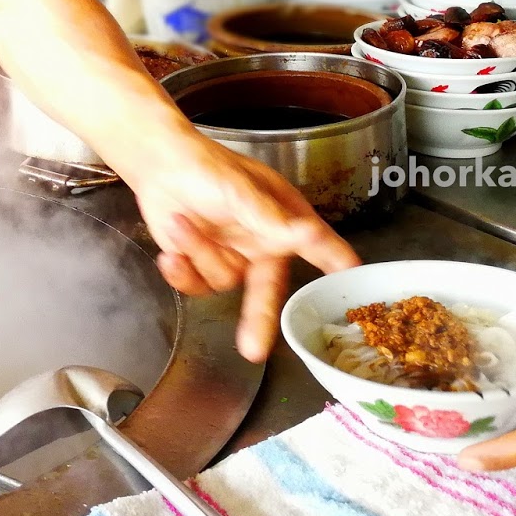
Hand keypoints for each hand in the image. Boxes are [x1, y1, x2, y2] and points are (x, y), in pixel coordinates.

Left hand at [127, 138, 360, 362]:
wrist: (157, 164)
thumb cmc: (206, 167)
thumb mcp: (239, 189)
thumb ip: (269, 218)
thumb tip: (308, 233)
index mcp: (280, 220)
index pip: (315, 245)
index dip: (336, 265)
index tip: (358, 281)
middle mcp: (260, 244)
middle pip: (267, 290)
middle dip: (261, 320)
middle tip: (254, 350)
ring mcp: (232, 257)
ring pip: (223, 282)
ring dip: (200, 254)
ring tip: (181, 222)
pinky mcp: (201, 266)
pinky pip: (198, 286)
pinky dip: (182, 270)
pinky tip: (171, 252)